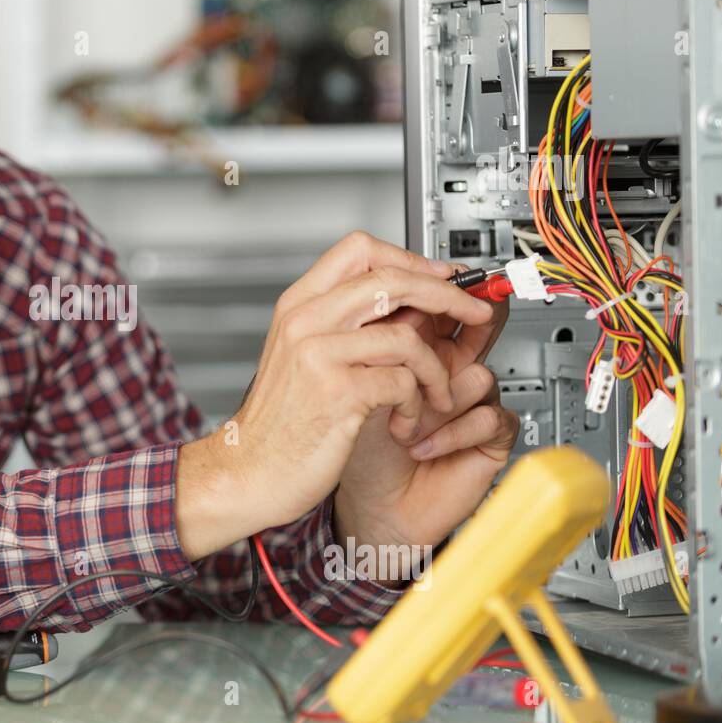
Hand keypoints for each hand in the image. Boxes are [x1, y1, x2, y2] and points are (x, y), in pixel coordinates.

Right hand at [174, 233, 494, 559]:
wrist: (248, 472)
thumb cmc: (280, 424)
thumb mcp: (302, 357)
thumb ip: (344, 325)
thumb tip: (409, 303)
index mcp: (298, 305)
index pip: (360, 250)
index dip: (409, 258)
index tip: (439, 276)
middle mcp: (306, 321)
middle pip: (393, 280)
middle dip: (447, 295)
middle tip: (474, 313)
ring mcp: (319, 354)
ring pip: (408, 336)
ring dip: (436, 371)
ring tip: (435, 397)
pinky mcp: (338, 392)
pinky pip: (404, 383)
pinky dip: (415, 407)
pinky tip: (403, 425)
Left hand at [332, 286, 519, 570]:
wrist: (368, 506)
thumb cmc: (358, 449)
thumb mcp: (356, 385)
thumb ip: (376, 341)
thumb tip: (387, 294)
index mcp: (416, 349)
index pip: (438, 304)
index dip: (435, 291)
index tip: (422, 289)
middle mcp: (448, 369)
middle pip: (482, 323)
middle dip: (467, 322)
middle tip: (446, 330)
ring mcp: (470, 402)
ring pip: (478, 374)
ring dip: (435, 403)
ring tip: (402, 426)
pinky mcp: (488, 437)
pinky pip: (488, 417)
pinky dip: (450, 434)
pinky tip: (419, 448)